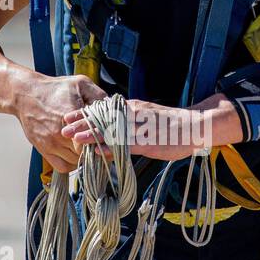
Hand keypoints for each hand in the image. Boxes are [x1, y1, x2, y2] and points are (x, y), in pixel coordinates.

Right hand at [17, 74, 106, 172]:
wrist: (26, 95)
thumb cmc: (55, 89)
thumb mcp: (80, 84)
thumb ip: (98, 96)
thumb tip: (114, 109)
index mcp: (72, 115)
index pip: (94, 137)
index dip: (104, 141)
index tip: (110, 140)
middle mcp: (61, 133)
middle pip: (87, 152)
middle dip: (96, 149)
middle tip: (101, 145)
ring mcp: (51, 144)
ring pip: (76, 162)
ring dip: (84, 157)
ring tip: (89, 149)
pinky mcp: (43, 150)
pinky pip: (63, 167)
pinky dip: (72, 164)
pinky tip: (75, 154)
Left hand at [61, 97, 237, 160]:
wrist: (197, 125)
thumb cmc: (172, 127)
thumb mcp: (147, 123)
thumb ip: (129, 129)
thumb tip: (110, 138)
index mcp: (133, 109)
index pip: (104, 110)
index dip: (85, 114)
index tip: (69, 117)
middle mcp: (134, 114)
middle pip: (103, 117)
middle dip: (82, 122)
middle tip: (63, 127)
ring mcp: (141, 126)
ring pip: (111, 129)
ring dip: (91, 134)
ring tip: (73, 138)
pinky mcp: (149, 140)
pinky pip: (126, 143)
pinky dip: (111, 146)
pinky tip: (98, 150)